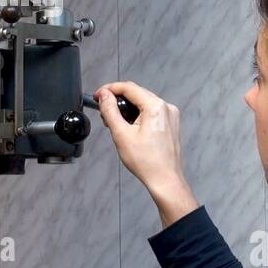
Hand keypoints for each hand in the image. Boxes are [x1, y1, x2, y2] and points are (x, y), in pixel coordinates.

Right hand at [95, 81, 198, 227]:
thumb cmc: (146, 162)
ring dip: (127, 108)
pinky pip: (151, 111)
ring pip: (143, 102)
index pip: (128, 88)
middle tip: (102, 109)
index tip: (97, 96)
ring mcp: (170, 115)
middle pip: (136, 93)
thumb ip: (110, 111)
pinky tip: (128, 126)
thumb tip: (104, 95)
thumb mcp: (121, 134)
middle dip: (117, 99)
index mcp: (155, 107)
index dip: (109, 89)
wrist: (165, 180)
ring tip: (113, 121)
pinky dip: (138, 114)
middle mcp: (166, 107)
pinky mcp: (171, 123)